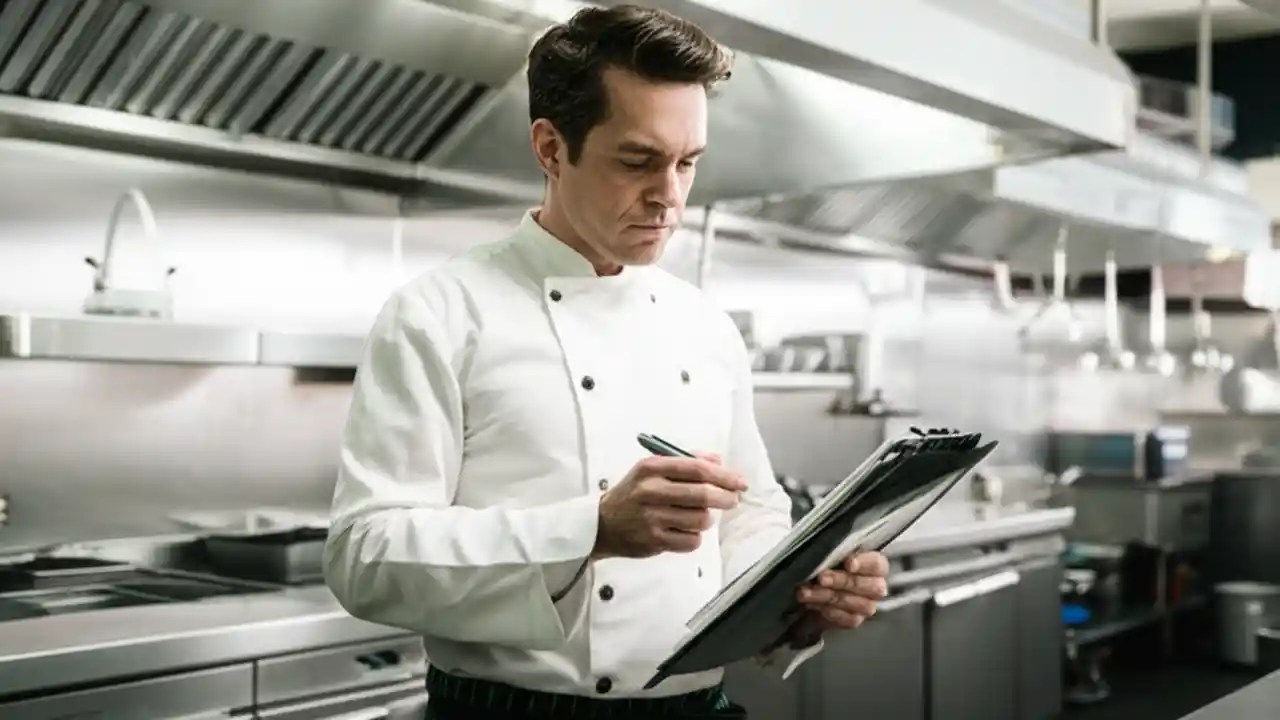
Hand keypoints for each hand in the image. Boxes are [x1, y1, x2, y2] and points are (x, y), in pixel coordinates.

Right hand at [592, 453, 744, 559]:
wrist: (602, 524)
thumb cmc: (633, 494)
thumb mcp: (652, 469)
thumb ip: (686, 461)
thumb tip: (718, 460)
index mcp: (652, 468)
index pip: (697, 468)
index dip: (724, 475)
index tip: (740, 482)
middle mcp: (650, 490)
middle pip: (703, 494)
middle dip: (726, 498)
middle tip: (732, 500)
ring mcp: (652, 517)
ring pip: (701, 519)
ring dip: (707, 518)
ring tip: (697, 516)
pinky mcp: (654, 540)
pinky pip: (692, 541)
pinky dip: (694, 536)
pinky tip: (684, 530)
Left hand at [789, 552, 889, 645]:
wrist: (818, 590)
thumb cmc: (829, 565)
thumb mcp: (832, 555)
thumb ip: (834, 553)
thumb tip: (824, 550)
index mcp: (876, 565)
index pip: (876, 563)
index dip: (863, 563)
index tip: (848, 564)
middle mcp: (876, 586)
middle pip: (862, 584)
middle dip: (839, 580)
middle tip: (820, 578)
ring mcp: (867, 606)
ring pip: (849, 601)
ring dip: (824, 596)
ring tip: (804, 592)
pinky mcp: (855, 620)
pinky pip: (843, 618)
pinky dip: (825, 610)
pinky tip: (810, 603)